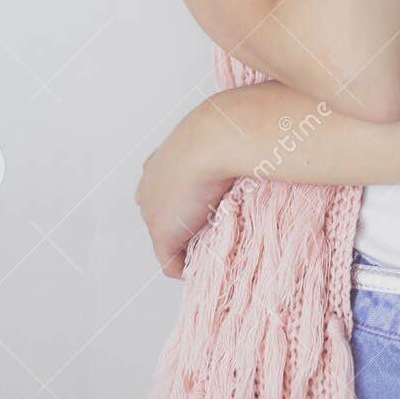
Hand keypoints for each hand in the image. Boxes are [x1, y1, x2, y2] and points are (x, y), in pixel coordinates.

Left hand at [134, 100, 236, 279]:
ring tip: (220, 241)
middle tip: (220, 225)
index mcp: (159, 161)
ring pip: (170, 238)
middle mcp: (149, 186)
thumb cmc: (225, 131)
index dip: (189, 202)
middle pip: (166, 215)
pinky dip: (189, 267)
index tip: (211, 207)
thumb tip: (250, 146)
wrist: (216, 140)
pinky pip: (171, 263)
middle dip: (188, 223)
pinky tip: (211, 261)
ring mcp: (152, 211)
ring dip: (191, 243)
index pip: (167, 190)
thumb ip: (223, 147)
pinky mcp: (161, 234)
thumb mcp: (221, 135)